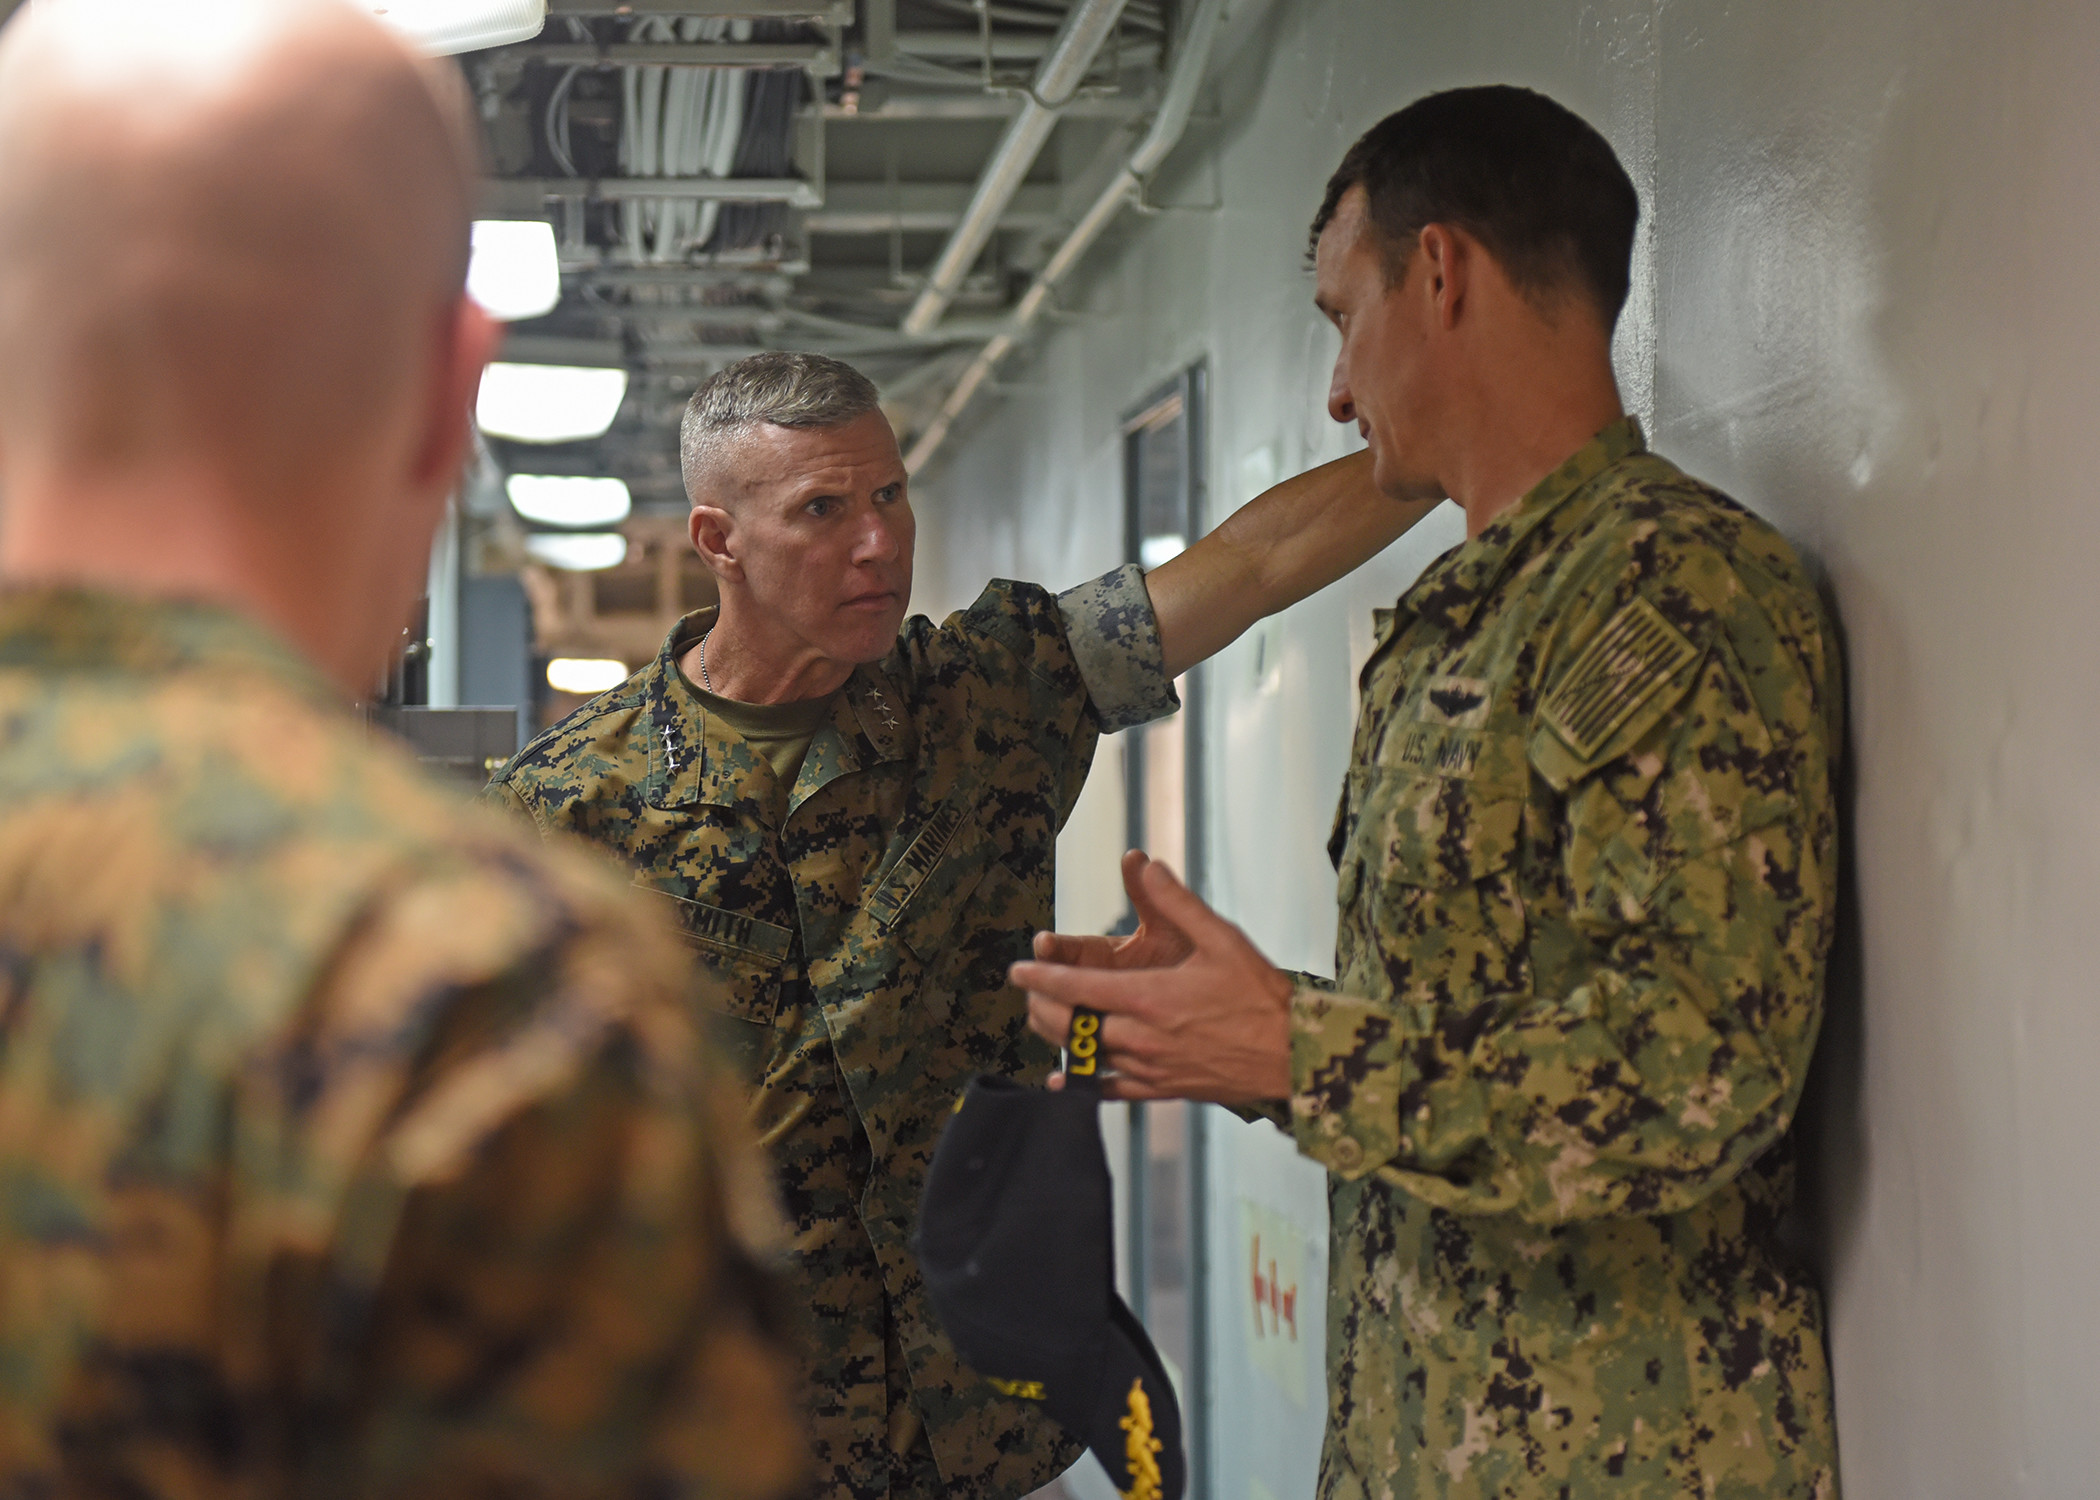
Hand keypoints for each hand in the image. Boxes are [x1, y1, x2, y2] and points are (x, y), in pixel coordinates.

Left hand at [1010, 859, 1293, 1103]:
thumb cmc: (1259, 994)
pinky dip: (1082, 1084)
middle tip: (1028, 994)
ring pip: (1084, 1058)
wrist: (1292, 1054)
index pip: (1076, 988)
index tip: (1016, 971)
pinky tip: (1065, 1080)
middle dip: (1040, 1008)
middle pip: (1069, 1026)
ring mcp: (1149, 1068)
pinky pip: (1110, 1091)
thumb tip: (1148, 865)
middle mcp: (1140, 1036)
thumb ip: (1179, 903)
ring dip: (1058, 1039)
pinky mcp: (1163, 1090)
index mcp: (1148, 997)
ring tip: (1043, 1022)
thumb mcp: (1222, 938)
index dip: (1040, 979)